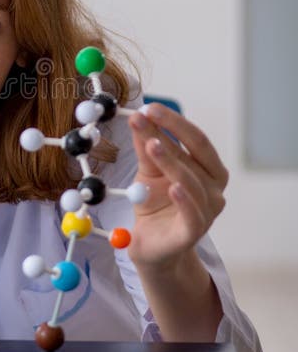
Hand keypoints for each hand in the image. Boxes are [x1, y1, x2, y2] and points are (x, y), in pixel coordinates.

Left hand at [126, 103, 228, 270]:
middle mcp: (214, 187)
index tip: (149, 107)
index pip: (196, 138)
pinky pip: (193, 215)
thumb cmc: (154, 202)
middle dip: (170, 132)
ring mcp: (208, 210)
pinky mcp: (194, 232)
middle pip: (197, 153)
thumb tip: (138, 116)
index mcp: (208, 168)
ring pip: (192, 181)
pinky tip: (173, 187)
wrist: (150, 243)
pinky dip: (184, 200)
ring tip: (152, 145)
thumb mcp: (147, 170)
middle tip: (145, 117)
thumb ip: (146, 146)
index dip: (174, 121)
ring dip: (171, 161)